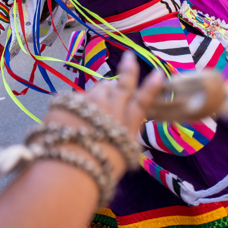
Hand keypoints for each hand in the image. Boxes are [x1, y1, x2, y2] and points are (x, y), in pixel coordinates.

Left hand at [45, 53, 163, 179]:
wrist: (69, 167)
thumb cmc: (98, 171)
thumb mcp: (119, 157)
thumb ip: (120, 140)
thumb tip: (118, 137)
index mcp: (128, 124)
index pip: (143, 101)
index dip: (151, 87)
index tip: (158, 73)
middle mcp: (112, 107)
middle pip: (121, 85)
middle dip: (127, 69)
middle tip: (129, 57)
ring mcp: (90, 101)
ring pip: (98, 88)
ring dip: (99, 91)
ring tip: (95, 102)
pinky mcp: (69, 101)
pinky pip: (75, 99)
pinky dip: (76, 105)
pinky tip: (69, 119)